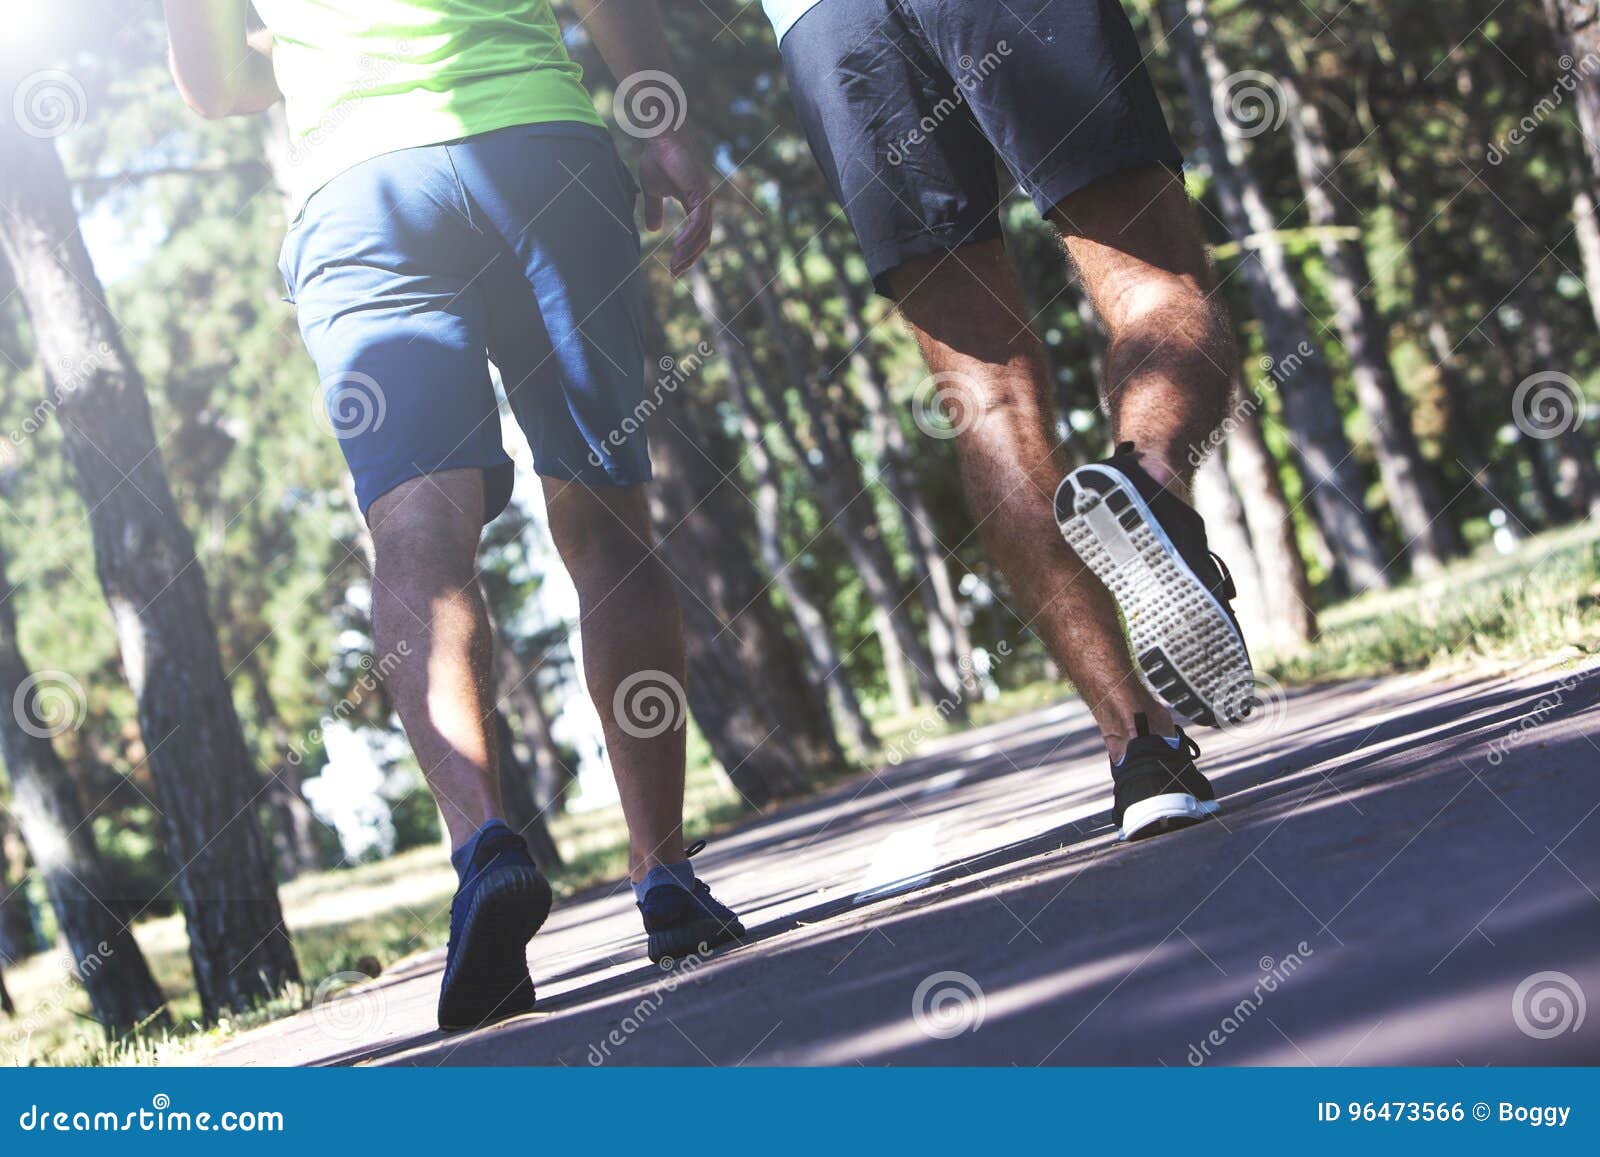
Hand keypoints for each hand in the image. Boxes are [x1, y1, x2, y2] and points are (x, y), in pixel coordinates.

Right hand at [638, 129, 714, 276]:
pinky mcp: (700, 193)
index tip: (674, 268)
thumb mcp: (653, 192)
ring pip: (702, 235)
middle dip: (689, 259)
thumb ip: (654, 210)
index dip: (687, 253)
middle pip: (702, 240)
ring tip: (675, 265)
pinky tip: (678, 248)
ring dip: (689, 253)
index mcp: (695, 204)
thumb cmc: (657, 160)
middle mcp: (704, 204)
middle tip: (675, 273)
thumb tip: (653, 230)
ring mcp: (705, 199)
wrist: (660, 139)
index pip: (697, 236)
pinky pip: (698, 223)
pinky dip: (690, 237)